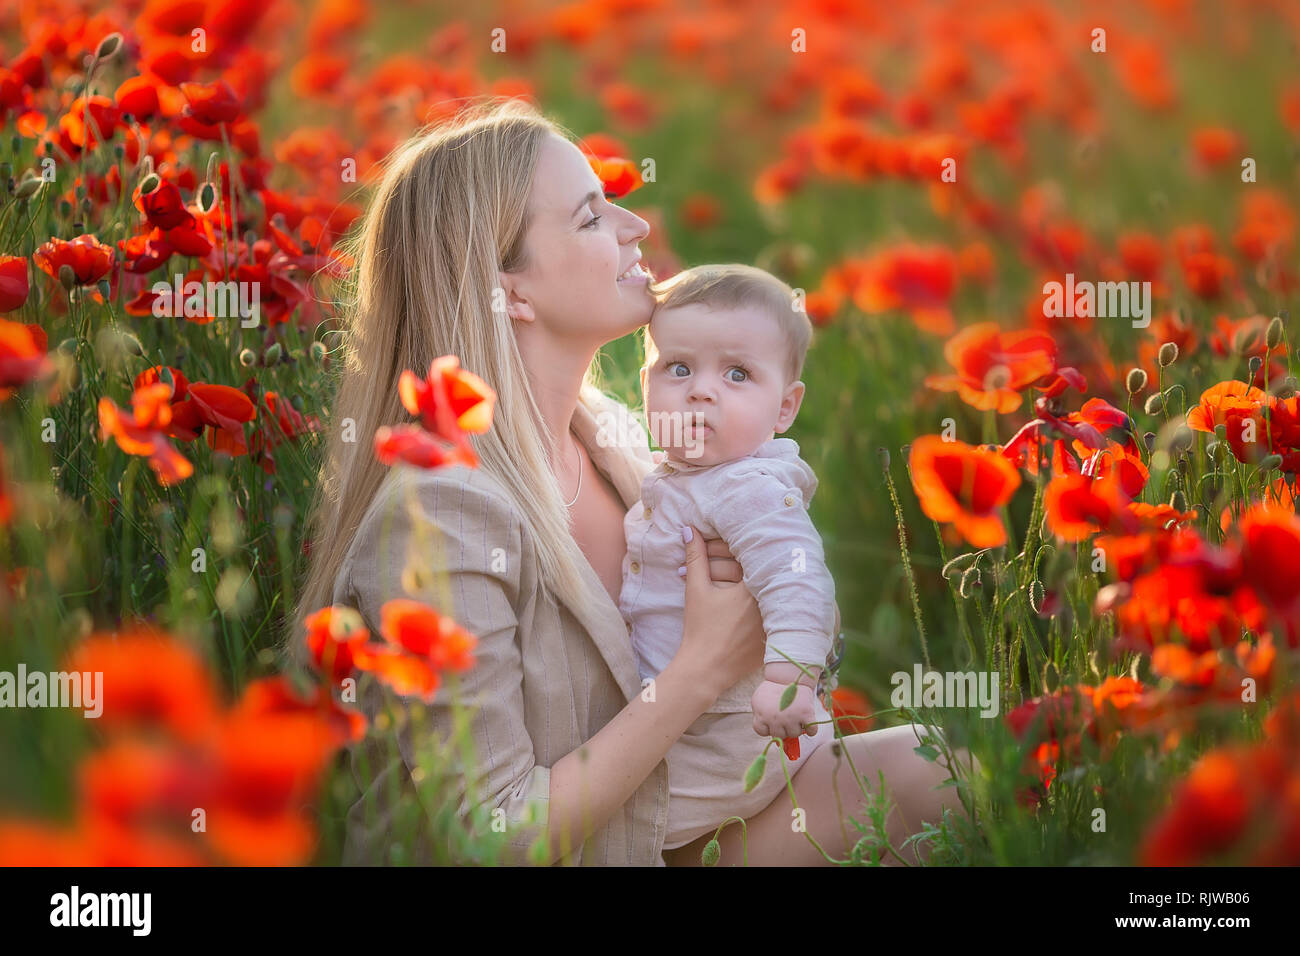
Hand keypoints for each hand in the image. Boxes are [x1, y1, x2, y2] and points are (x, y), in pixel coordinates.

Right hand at [676, 524, 764, 696]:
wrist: (706, 669)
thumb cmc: (700, 628)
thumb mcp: (696, 590)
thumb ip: (696, 557)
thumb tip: (690, 529)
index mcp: (752, 588)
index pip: (750, 557)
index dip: (735, 549)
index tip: (725, 547)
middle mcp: (769, 602)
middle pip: (762, 573)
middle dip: (745, 563)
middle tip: (734, 558)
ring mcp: (776, 620)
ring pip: (771, 592)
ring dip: (759, 583)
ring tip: (746, 578)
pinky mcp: (776, 635)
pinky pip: (776, 613)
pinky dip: (766, 604)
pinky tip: (756, 601)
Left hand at [751, 679, 815, 739]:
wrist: (790, 673)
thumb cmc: (774, 688)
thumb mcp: (759, 699)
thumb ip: (760, 715)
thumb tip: (768, 732)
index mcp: (761, 715)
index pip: (762, 731)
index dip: (768, 726)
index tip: (772, 718)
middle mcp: (775, 719)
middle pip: (780, 735)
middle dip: (783, 727)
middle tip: (786, 714)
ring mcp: (791, 718)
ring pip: (794, 734)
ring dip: (796, 726)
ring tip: (795, 714)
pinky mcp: (806, 714)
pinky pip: (812, 731)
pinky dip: (811, 729)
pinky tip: (807, 721)